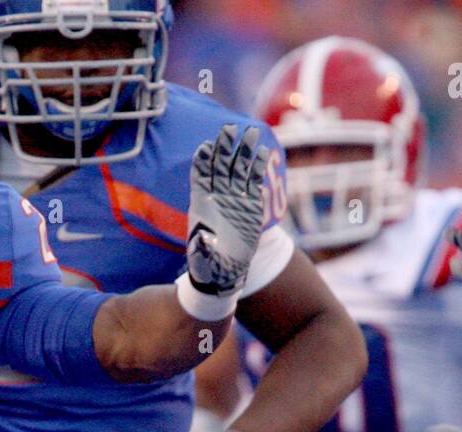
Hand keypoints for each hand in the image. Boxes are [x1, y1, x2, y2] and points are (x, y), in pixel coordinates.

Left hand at [186, 125, 269, 297]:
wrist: (222, 273)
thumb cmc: (206, 265)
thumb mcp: (201, 258)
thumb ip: (201, 248)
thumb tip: (201, 242)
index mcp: (201, 204)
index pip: (201, 174)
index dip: (203, 160)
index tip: (206, 146)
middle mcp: (217, 197)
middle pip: (220, 165)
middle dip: (225, 146)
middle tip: (230, 128)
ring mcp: (234, 199)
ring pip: (238, 169)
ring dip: (243, 151)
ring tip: (249, 132)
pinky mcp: (249, 205)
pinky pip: (253, 182)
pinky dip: (256, 168)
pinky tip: (261, 153)